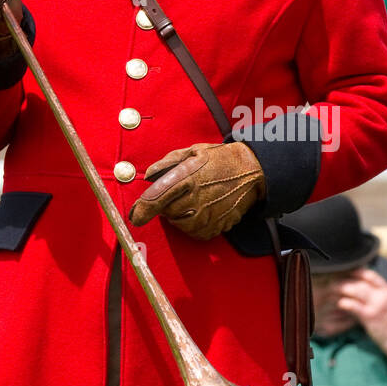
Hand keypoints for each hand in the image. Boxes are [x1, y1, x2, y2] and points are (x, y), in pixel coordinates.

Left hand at [128, 140, 265, 240]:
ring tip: (190, 199)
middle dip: (165, 205)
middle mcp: (196, 198)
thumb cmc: (219, 159)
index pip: (157, 197)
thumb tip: (147, 176)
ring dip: (178, 215)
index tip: (134, 216)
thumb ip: (167, 163)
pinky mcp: (216, 226)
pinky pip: (194, 233)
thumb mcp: (192, 152)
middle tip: (177, 192)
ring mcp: (207, 215)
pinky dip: (191, 225)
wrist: (251, 172)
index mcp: (187, 177)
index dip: (142, 209)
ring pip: (179, 224)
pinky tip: (199, 210)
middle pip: (166, 213)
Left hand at [331, 267, 386, 363]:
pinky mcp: (370, 316)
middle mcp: (383, 295)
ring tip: (331, 290)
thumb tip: (358, 290)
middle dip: (344, 280)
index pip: (370, 275)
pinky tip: (339, 303)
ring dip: (341, 288)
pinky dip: (344, 302)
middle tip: (333, 281)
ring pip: (355, 289)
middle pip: (359, 281)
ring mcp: (376, 305)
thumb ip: (376, 296)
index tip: (345, 272)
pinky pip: (353, 305)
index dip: (355, 271)